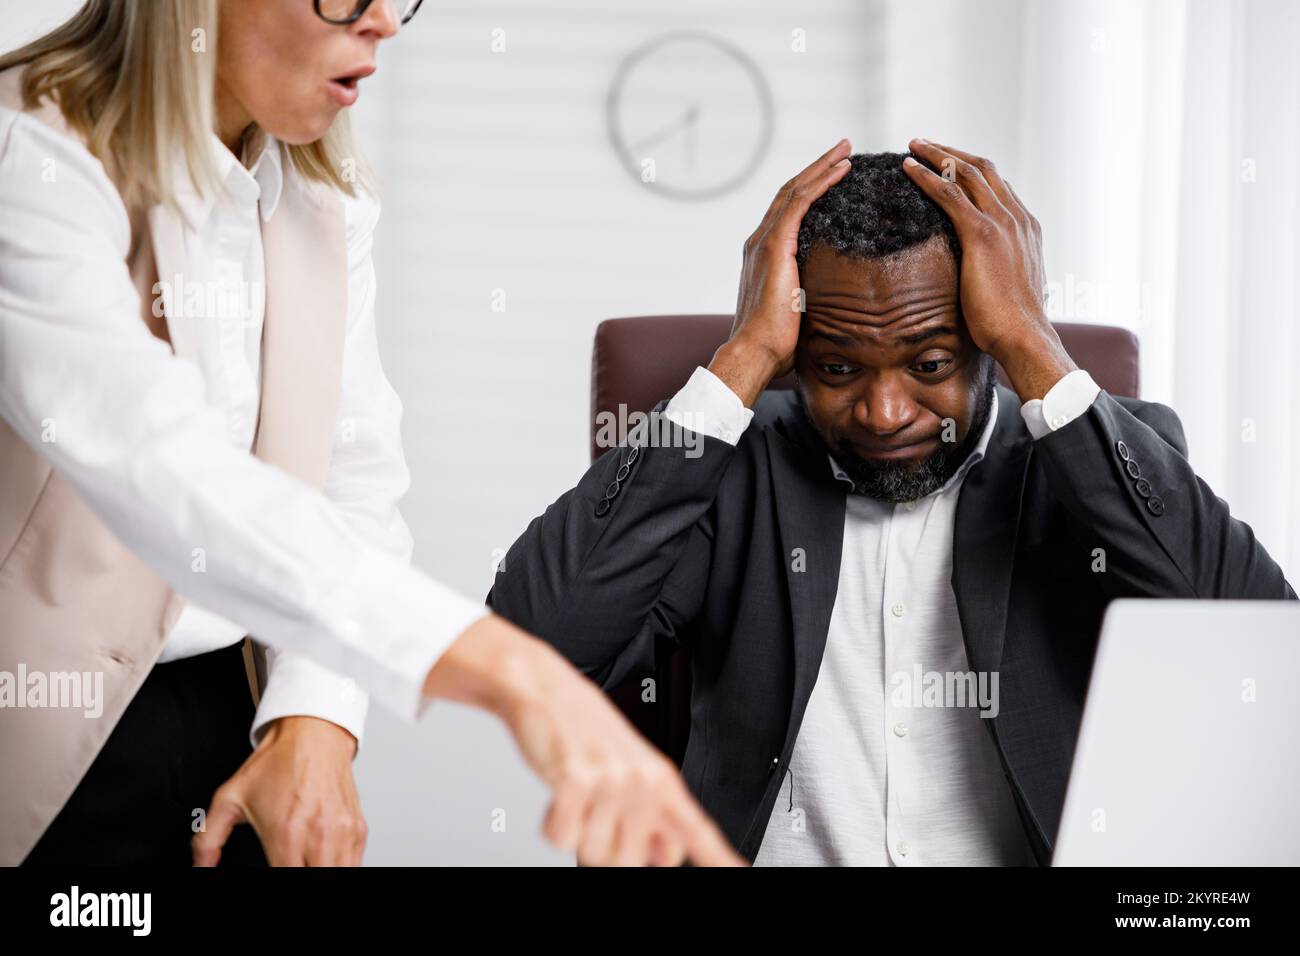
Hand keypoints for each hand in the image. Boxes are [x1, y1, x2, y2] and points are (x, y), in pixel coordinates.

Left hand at [192, 716, 364, 865]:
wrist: (313, 732)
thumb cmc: (279, 761)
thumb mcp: (229, 797)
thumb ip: (207, 839)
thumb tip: (200, 866)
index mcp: (286, 834)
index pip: (288, 882)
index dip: (278, 884)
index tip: (272, 869)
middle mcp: (319, 836)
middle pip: (319, 880)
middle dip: (301, 879)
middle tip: (288, 865)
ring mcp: (343, 833)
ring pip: (342, 875)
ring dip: (322, 873)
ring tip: (305, 864)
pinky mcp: (357, 828)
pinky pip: (354, 863)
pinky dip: (339, 866)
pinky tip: (322, 860)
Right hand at [425, 615, 745, 866]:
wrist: (547, 691)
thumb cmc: (585, 731)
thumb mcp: (629, 770)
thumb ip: (651, 815)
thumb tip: (663, 857)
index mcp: (660, 779)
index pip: (694, 827)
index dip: (717, 856)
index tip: (740, 871)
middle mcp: (640, 780)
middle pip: (629, 862)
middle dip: (604, 851)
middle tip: (594, 821)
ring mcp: (610, 780)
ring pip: (594, 853)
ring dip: (576, 834)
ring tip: (576, 799)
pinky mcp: (576, 779)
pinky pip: (562, 838)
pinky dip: (553, 826)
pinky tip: (559, 799)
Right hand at [711, 138, 853, 406]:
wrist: (755, 352)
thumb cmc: (775, 345)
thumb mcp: (795, 313)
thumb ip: (809, 299)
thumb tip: (835, 308)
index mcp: (763, 256)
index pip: (787, 212)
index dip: (808, 191)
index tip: (831, 177)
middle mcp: (759, 241)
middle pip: (790, 193)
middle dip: (816, 169)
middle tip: (841, 152)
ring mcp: (765, 241)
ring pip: (796, 191)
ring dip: (822, 167)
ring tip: (845, 151)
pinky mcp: (775, 246)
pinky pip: (801, 203)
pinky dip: (821, 182)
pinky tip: (841, 170)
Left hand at [902, 138, 1076, 399]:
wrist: (1024, 336)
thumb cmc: (1013, 324)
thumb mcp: (1008, 288)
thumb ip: (998, 273)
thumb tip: (983, 280)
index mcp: (1025, 229)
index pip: (997, 187)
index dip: (971, 172)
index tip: (949, 165)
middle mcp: (1017, 218)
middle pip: (984, 170)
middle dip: (953, 153)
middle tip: (926, 145)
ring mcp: (1002, 223)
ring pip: (966, 173)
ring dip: (937, 155)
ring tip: (912, 146)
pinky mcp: (982, 234)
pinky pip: (949, 193)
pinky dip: (927, 176)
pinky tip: (907, 168)